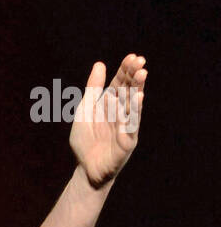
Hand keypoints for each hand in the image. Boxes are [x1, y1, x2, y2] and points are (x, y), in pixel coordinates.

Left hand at [70, 53, 146, 188]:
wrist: (85, 169)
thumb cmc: (85, 141)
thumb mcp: (85, 110)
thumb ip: (93, 89)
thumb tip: (99, 64)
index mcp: (111, 104)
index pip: (121, 83)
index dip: (126, 70)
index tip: (132, 57)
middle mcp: (121, 113)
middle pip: (129, 91)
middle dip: (135, 76)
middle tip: (140, 61)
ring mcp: (126, 126)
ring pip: (133, 105)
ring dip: (138, 89)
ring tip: (142, 74)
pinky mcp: (127, 141)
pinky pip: (131, 125)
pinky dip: (134, 112)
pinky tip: (138, 98)